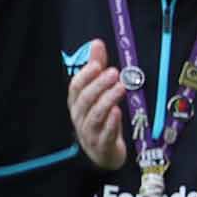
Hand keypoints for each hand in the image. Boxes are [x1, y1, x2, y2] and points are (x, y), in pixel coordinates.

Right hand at [66, 39, 128, 170]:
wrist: (104, 153)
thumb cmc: (100, 120)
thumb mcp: (98, 92)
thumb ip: (96, 68)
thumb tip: (96, 43)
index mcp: (77, 104)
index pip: (76, 88)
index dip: (85, 75)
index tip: (97, 64)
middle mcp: (80, 118)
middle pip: (85, 100)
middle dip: (99, 85)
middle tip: (114, 73)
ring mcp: (89, 133)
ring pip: (94, 115)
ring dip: (107, 100)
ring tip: (120, 87)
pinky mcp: (102, 145)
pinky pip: (104, 134)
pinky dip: (111, 123)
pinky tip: (117, 112)